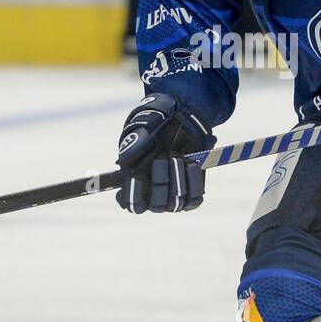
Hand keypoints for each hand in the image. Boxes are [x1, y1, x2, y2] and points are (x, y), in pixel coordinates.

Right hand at [116, 93, 214, 213]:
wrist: (181, 116)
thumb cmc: (156, 121)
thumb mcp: (143, 124)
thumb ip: (134, 140)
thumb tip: (126, 161)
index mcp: (135, 179)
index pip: (131, 203)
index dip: (133, 195)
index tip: (138, 176)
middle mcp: (154, 191)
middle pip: (155, 206)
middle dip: (160, 182)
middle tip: (164, 157)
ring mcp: (173, 193)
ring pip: (175, 204)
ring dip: (178, 180)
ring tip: (177, 155)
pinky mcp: (191, 191)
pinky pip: (194, 199)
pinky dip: (194, 182)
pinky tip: (191, 163)